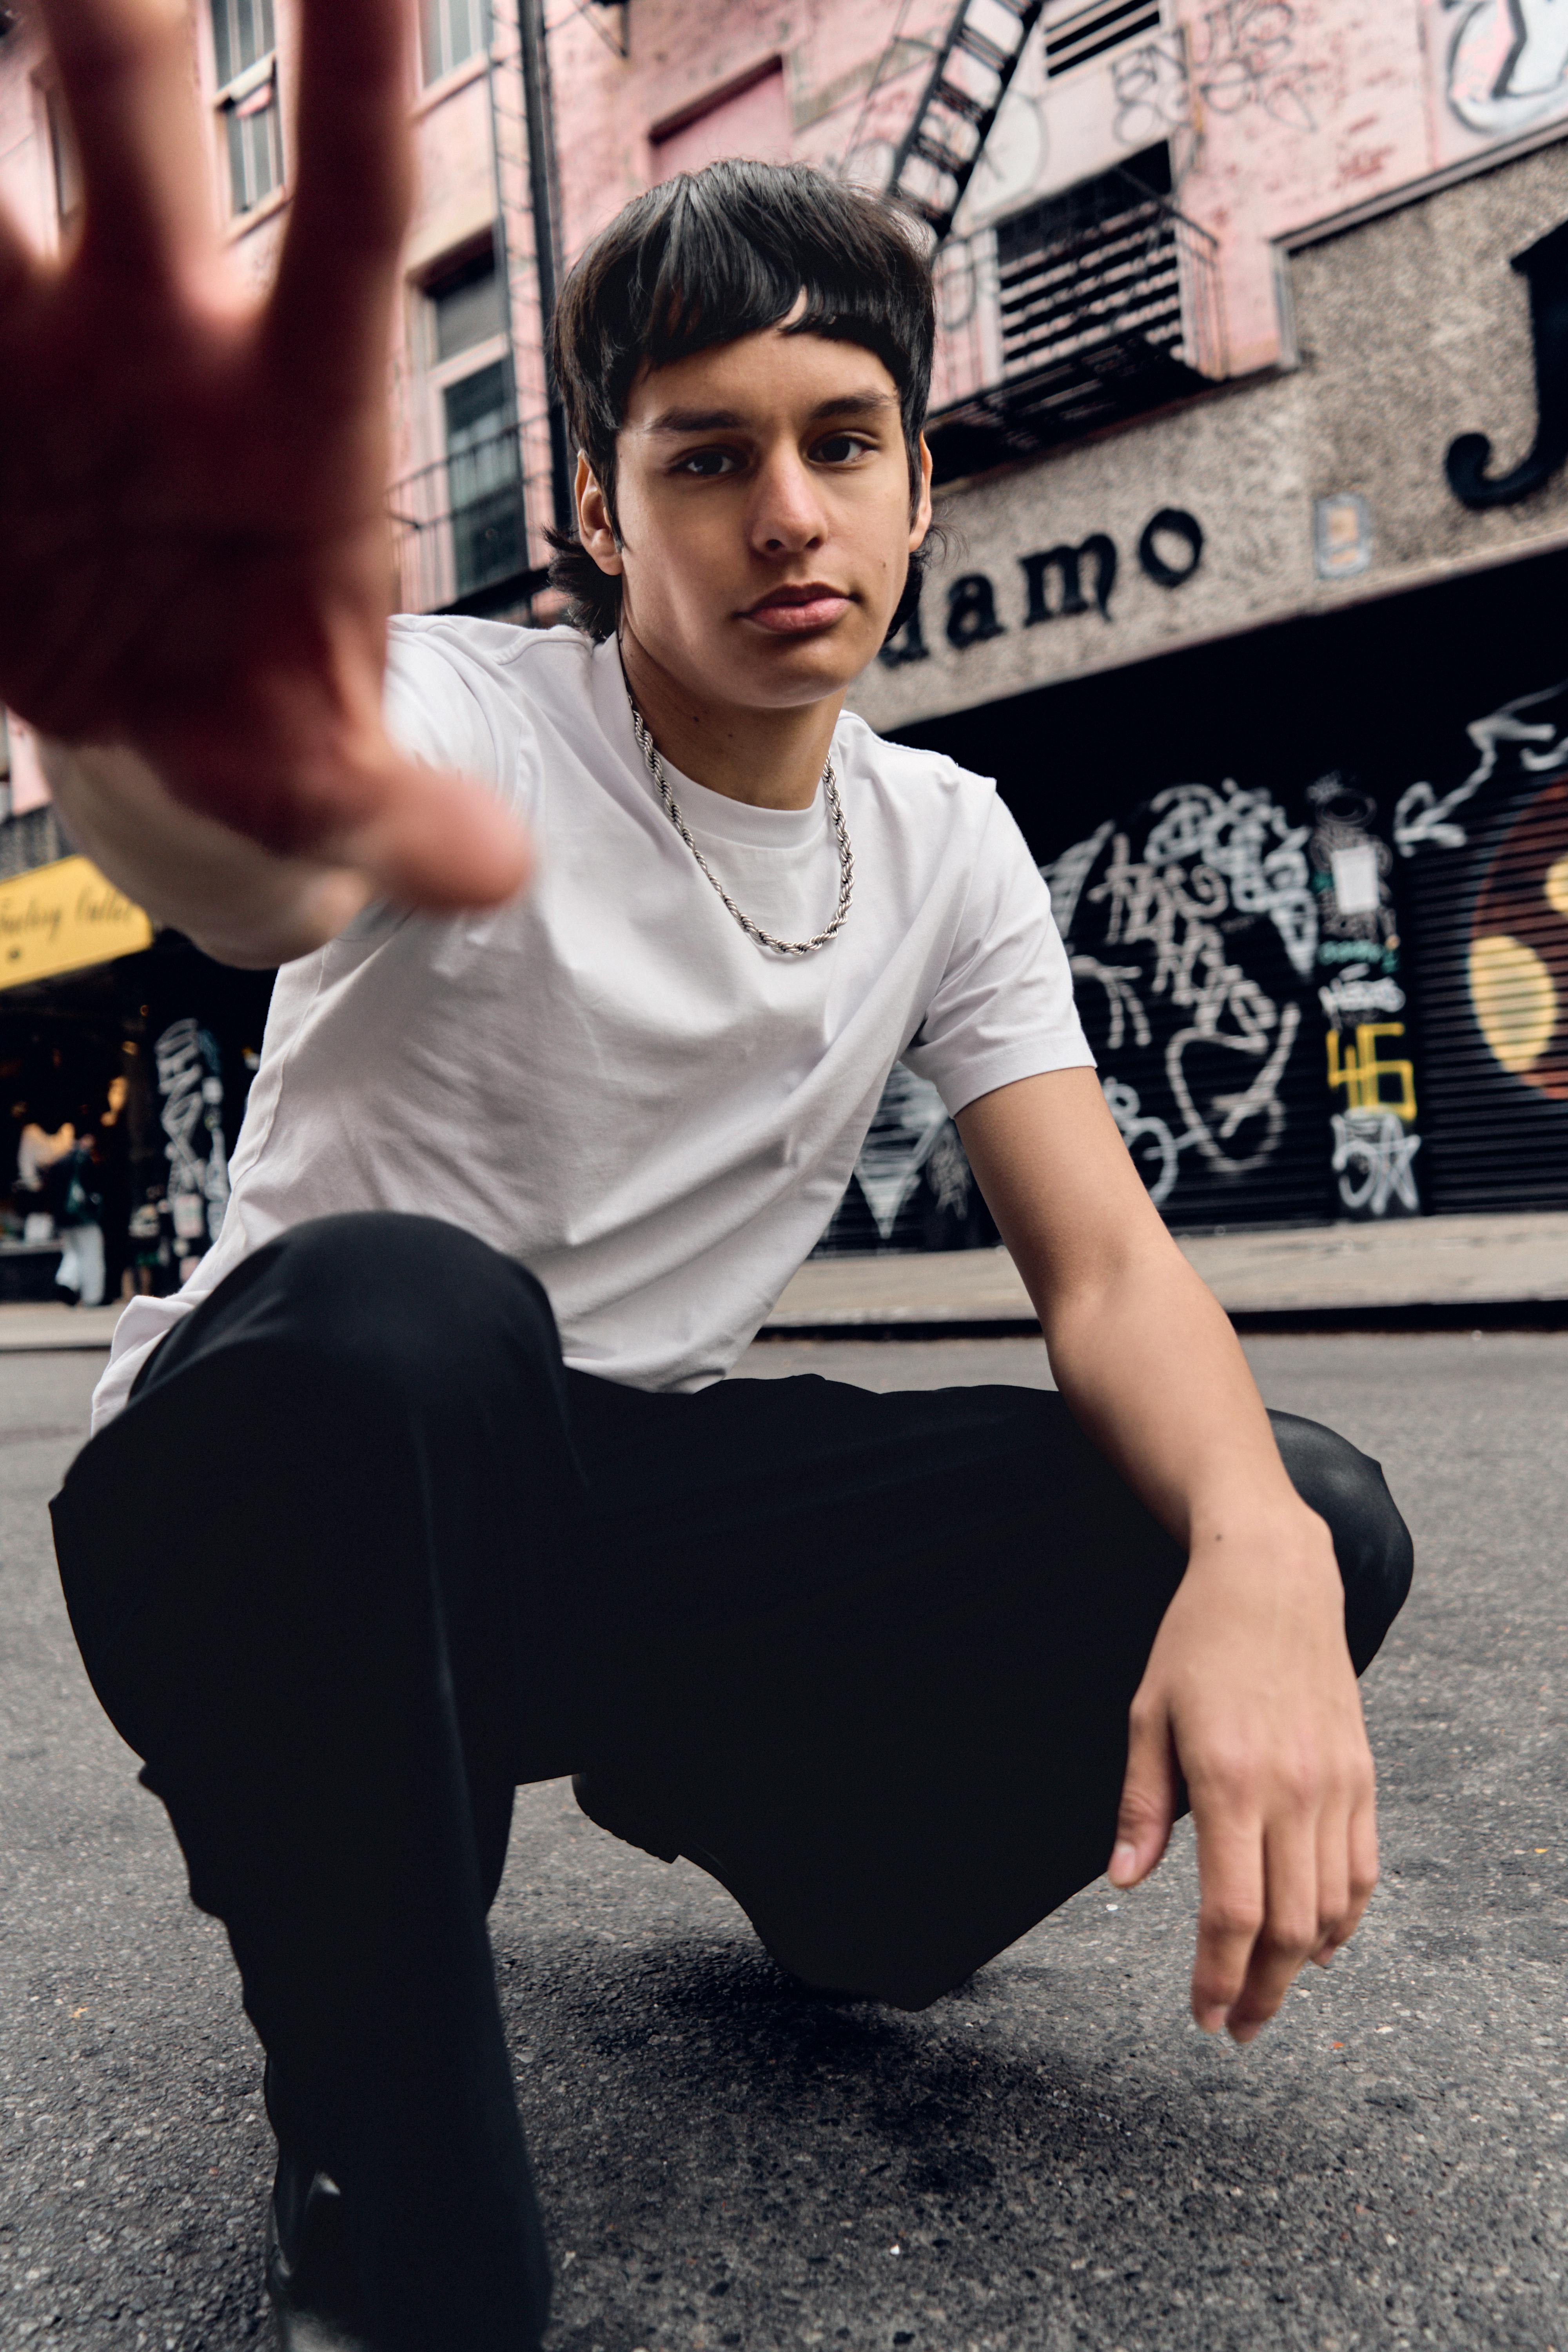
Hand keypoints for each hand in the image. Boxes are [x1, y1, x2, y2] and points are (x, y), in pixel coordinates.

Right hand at [0, 0, 528, 912]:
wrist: (155, 744)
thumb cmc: (269, 732)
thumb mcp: (328, 790)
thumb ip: (397, 818)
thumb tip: (488, 875)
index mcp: (297, 410)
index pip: (346, 215)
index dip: (353, 81)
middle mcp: (159, 340)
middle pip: (133, 148)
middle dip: (98, 26)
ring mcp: (35, 353)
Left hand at [1107, 1513, 1377, 2041]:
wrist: (1273, 1580)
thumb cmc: (1198, 1642)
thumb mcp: (1148, 1715)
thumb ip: (1141, 1807)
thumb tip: (1123, 1883)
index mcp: (1229, 1781)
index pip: (1232, 1910)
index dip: (1217, 1975)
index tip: (1202, 2015)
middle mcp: (1292, 1791)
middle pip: (1286, 1927)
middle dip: (1259, 1991)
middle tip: (1234, 2026)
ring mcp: (1335, 1786)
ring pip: (1331, 1908)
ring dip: (1300, 1965)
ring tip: (1266, 1992)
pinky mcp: (1361, 1775)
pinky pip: (1362, 1868)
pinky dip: (1345, 1917)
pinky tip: (1319, 1943)